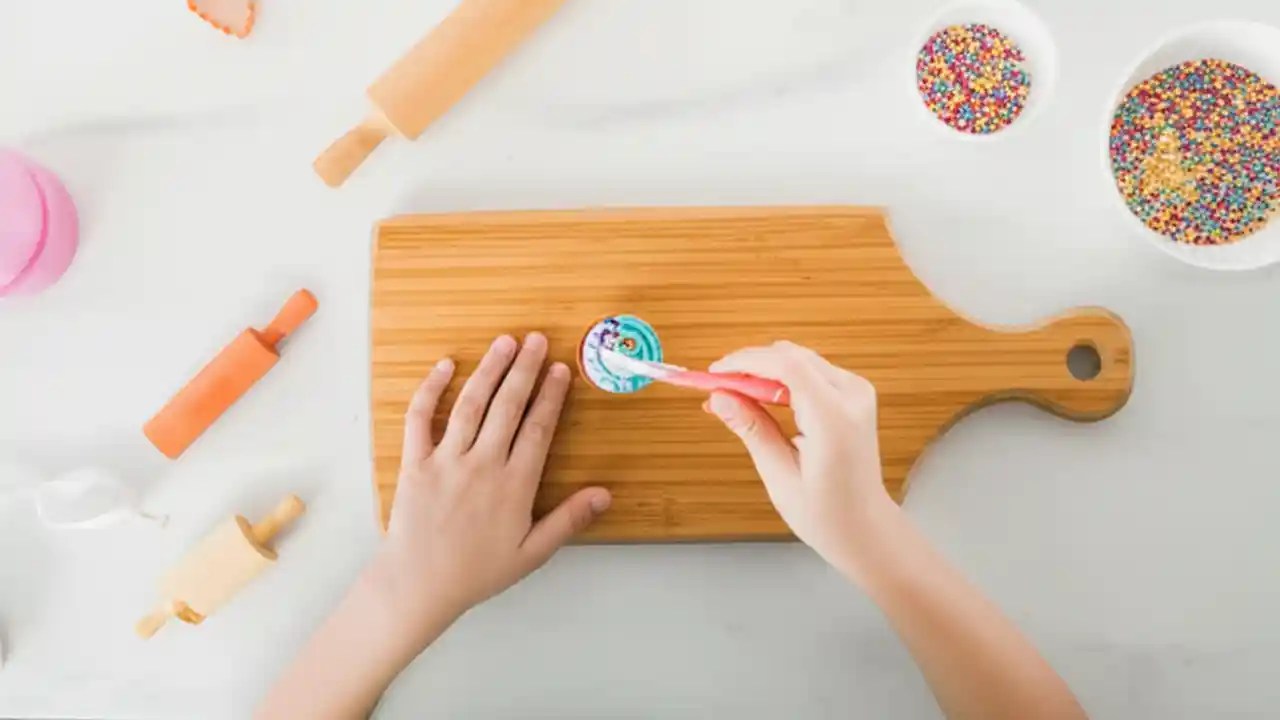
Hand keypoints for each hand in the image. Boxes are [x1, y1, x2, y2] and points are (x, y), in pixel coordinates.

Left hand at [369, 333, 611, 646]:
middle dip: (526, 369)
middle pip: (509, 406)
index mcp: (515, 485)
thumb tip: (604, 495)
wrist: (419, 585)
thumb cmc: (476, 573)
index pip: (538, 428)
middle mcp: (483, 464)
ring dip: (490, 369)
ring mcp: (447, 460)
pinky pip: (421, 418)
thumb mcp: (532, 553)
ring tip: (505, 343)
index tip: (561, 370)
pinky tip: (446, 366)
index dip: (552, 396)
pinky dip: (431, 389)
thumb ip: (568, 519)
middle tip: (537, 340)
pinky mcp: (416, 462)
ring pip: (472, 404)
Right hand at [706, 341, 892, 573]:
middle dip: (750, 366)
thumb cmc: (827, 514)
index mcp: (835, 420)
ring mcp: (857, 392)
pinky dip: (780, 379)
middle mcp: (852, 397)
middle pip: (792, 357)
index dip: (746, 362)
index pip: (787, 366)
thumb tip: (719, 398)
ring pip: (799, 360)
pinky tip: (758, 398)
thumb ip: (751, 429)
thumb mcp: (780, 475)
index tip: (715, 372)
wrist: (866, 526)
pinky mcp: (853, 394)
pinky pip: (811, 372)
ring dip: (763, 371)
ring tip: (733, 396)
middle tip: (717, 387)